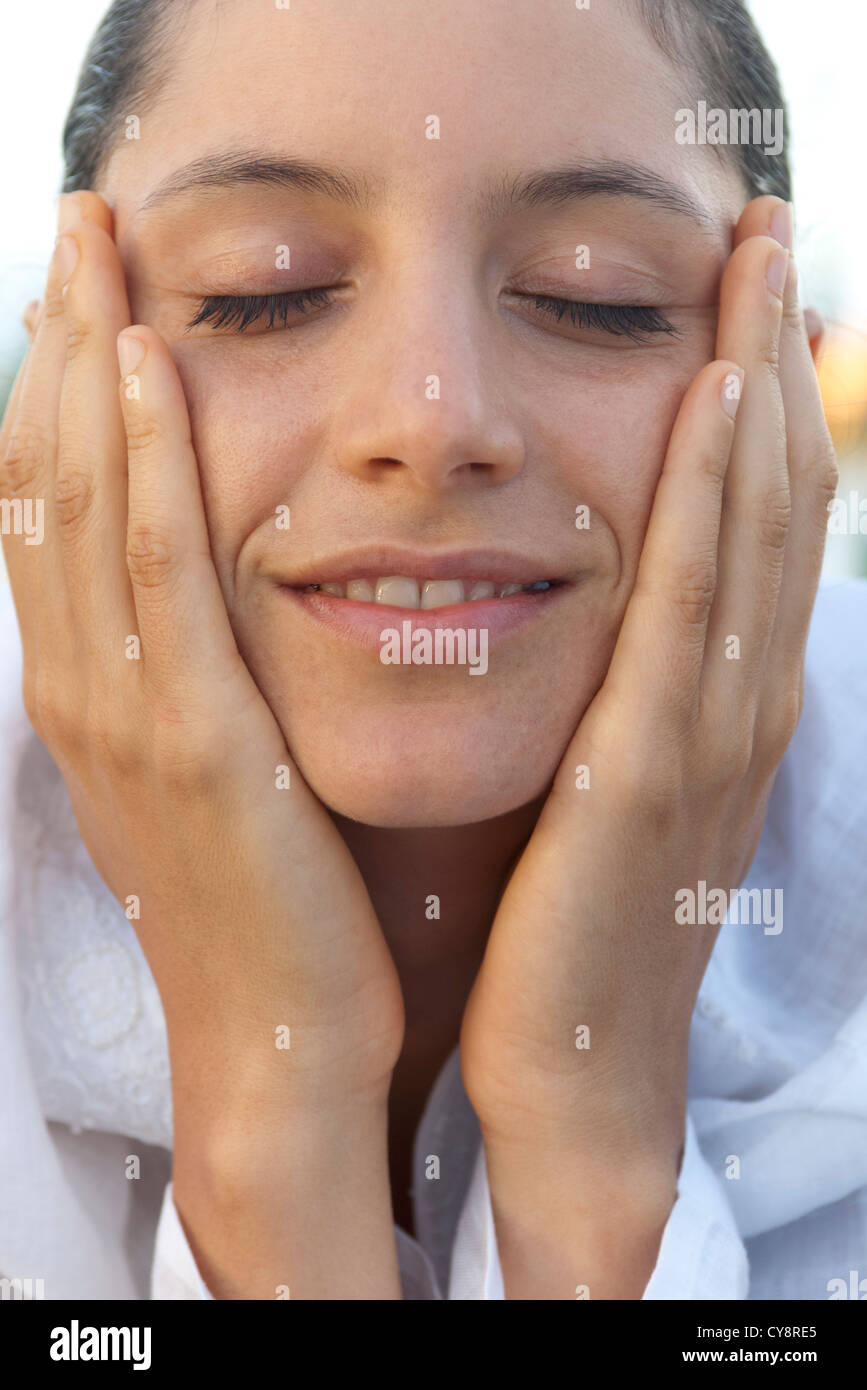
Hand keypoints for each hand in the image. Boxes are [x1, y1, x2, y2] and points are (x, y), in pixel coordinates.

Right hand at [1, 193, 403, 1296]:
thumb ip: (201, 676)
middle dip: (56, 341)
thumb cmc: (270, 908)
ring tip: (97, 249)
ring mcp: (126, 716)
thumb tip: (215, 593)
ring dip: (81, 366)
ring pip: (78, 505)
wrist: (284, 1046)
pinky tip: (145, 373)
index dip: (57, 386)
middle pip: (45, 480)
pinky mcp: (195, 744)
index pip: (52, 508)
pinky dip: (137, 467)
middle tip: (80, 222)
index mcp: (95, 696)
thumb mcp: (219, 772)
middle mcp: (85, 691)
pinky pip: (155, 577)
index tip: (88, 285)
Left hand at [459, 197, 837, 1295]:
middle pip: (775, 495)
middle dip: (776, 355)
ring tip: (760, 265)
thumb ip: (622, 683)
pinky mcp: (652, 776)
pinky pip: (691, 613)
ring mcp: (712, 734)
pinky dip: (713, 503)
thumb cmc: (574, 921)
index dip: (766, 393)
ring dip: (760, 387)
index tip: (748, 282)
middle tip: (769, 228)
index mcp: (721, 698)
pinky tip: (712, 405)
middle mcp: (739, 699)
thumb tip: (606, 593)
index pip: (758, 518)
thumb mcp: (608, 778)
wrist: (571, 1060)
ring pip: (754, 529)